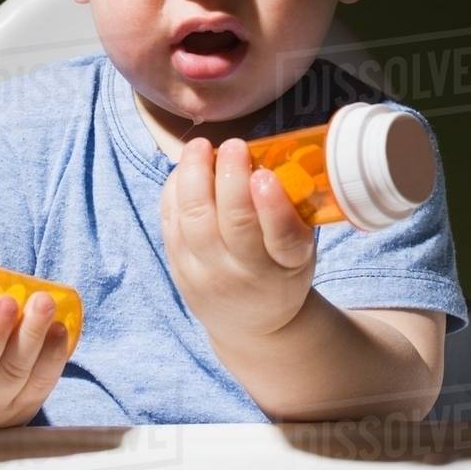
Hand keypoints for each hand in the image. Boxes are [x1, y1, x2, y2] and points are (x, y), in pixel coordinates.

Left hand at [160, 137, 315, 347]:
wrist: (252, 323)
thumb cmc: (280, 271)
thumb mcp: (300, 250)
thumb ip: (291, 212)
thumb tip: (271, 156)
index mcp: (287, 266)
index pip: (282, 238)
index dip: (272, 206)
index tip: (264, 175)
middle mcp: (245, 275)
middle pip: (232, 223)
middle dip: (229, 178)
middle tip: (234, 146)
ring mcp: (206, 274)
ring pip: (193, 220)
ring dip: (194, 176)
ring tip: (200, 146)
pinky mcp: (178, 269)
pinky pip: (170, 222)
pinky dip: (174, 189)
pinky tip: (184, 168)